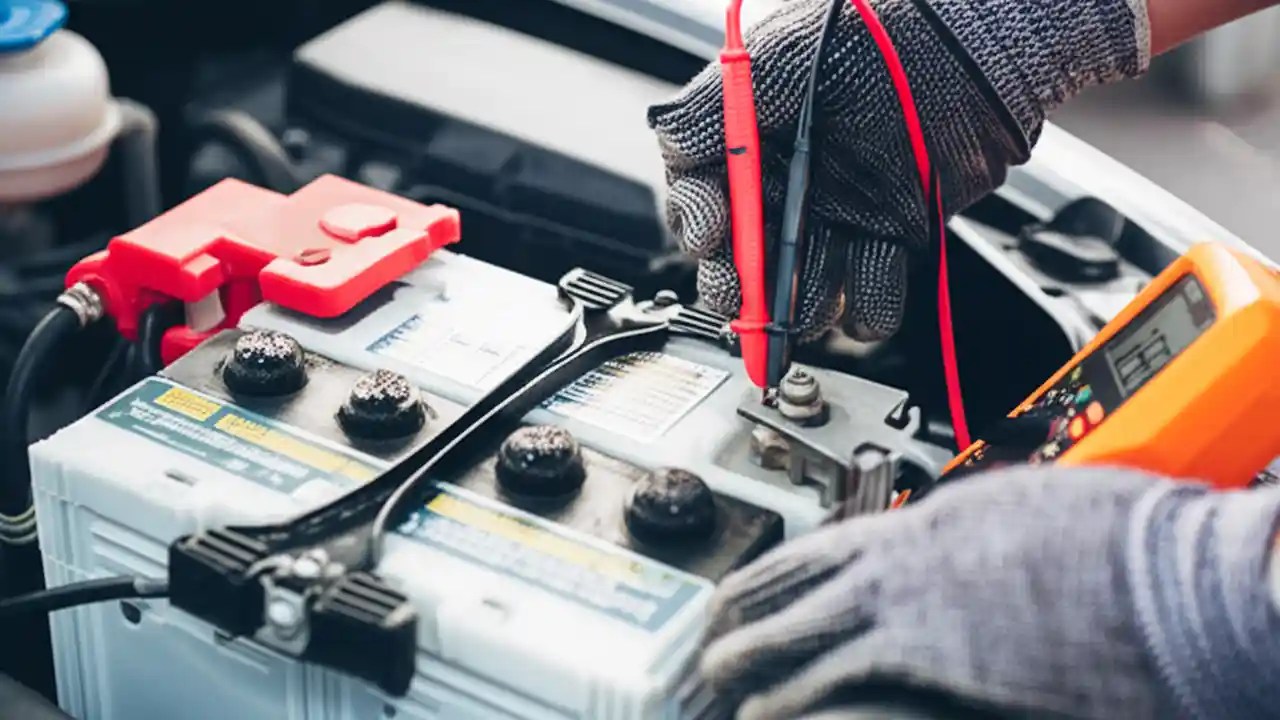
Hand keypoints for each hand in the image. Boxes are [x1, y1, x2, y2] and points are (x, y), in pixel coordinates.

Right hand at [647, 0, 1150, 341]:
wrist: (957, 44)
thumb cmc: (860, 37)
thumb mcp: (762, 65)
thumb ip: (703, 115)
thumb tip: (669, 158)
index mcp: (749, 154)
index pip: (701, 209)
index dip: (700, 228)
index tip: (714, 232)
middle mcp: (788, 191)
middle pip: (746, 267)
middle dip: (742, 291)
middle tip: (747, 298)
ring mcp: (838, 218)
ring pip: (803, 295)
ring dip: (801, 307)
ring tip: (810, 297)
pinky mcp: (890, 238)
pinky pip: (869, 296)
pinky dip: (866, 306)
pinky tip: (862, 289)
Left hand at [700, 466, 1279, 719]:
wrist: (1158, 572)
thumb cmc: (1114, 540)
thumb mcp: (1027, 518)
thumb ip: (976, 534)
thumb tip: (967, 540)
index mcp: (920, 520)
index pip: (813, 544)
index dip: (765, 572)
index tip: (739, 592)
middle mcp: (894, 554)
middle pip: (781, 582)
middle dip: (733, 615)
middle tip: (705, 639)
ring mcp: (901, 602)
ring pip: (785, 631)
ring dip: (743, 659)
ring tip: (712, 682)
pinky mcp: (919, 655)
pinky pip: (822, 682)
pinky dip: (785, 701)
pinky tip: (764, 717)